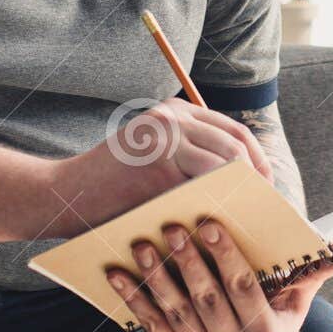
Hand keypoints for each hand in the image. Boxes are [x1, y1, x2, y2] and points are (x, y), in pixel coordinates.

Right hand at [50, 99, 272, 231]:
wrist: (65, 193)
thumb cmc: (110, 183)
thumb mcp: (150, 152)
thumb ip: (187, 152)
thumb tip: (239, 176)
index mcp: (173, 110)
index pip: (231, 130)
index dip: (255, 158)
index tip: (265, 183)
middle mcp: (172, 118)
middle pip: (235, 143)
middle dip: (257, 175)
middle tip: (266, 203)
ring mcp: (166, 139)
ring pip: (225, 163)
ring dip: (243, 190)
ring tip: (252, 214)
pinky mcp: (160, 166)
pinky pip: (204, 185)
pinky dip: (221, 202)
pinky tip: (227, 221)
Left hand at [106, 220, 332, 331]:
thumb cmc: (278, 320)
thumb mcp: (298, 301)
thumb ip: (316, 271)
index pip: (243, 288)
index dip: (226, 255)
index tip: (210, 222)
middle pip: (206, 298)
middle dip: (188, 261)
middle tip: (172, 224)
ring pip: (175, 312)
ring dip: (156, 277)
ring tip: (142, 243)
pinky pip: (152, 326)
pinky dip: (133, 299)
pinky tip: (116, 273)